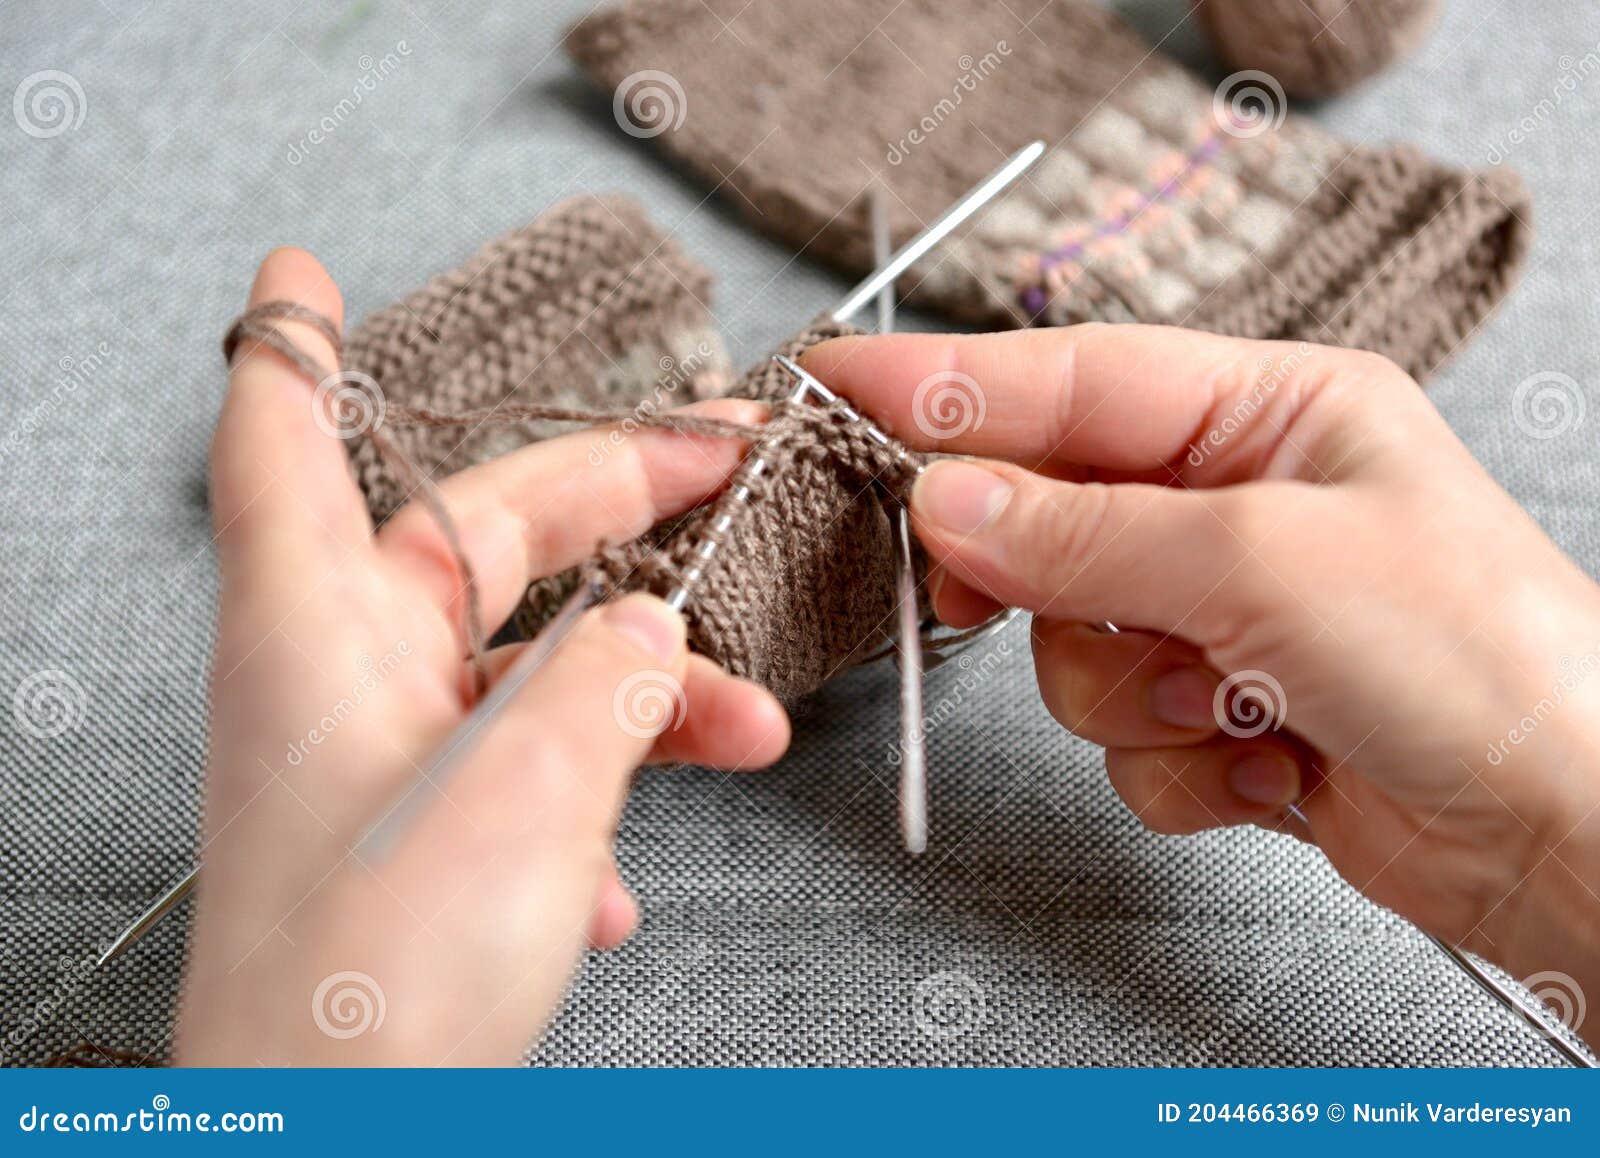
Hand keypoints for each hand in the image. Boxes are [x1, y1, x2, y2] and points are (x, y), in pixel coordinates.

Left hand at [176, 249, 788, 1064]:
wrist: (338, 1149)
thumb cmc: (375, 981)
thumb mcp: (528, 791)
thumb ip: (608, 682)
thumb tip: (655, 635)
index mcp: (319, 630)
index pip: (278, 438)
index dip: (292, 345)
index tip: (299, 271)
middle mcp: (342, 680)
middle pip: (476, 537)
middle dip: (609, 497)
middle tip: (716, 459)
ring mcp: (384, 763)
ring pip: (532, 667)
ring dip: (645, 692)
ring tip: (748, 734)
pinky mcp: (423, 841)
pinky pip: (528, 774)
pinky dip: (598, 802)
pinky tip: (628, 877)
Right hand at [805, 325, 1599, 1048]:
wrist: (1565, 834)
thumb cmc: (1475, 659)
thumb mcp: (1261, 560)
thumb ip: (1082, 531)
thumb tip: (947, 501)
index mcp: (1272, 412)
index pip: (1070, 381)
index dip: (945, 384)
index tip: (837, 383)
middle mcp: (1240, 503)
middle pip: (1051, 514)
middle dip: (1032, 572)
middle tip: (966, 592)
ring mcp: (1227, 613)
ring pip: (1070, 641)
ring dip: (1128, 689)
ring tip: (1224, 699)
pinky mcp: (1223, 711)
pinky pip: (1120, 733)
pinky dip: (1174, 760)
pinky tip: (1264, 759)